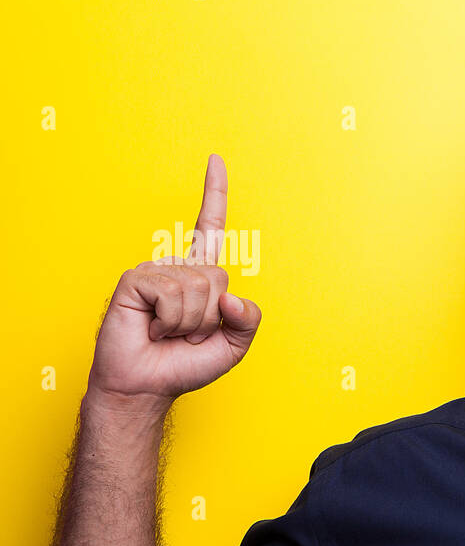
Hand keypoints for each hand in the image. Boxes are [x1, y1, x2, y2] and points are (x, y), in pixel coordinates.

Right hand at [87, 155, 261, 408]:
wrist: (147, 385)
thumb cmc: (184, 365)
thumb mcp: (233, 346)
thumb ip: (248, 320)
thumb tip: (232, 297)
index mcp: (200, 276)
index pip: (210, 228)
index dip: (215, 194)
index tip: (216, 159)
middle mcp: (177, 268)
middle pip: (219, 277)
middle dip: (211, 316)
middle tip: (186, 333)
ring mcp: (155, 272)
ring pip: (198, 288)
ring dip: (190, 322)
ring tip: (168, 332)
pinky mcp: (135, 280)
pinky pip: (172, 293)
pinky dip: (170, 320)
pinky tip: (153, 328)